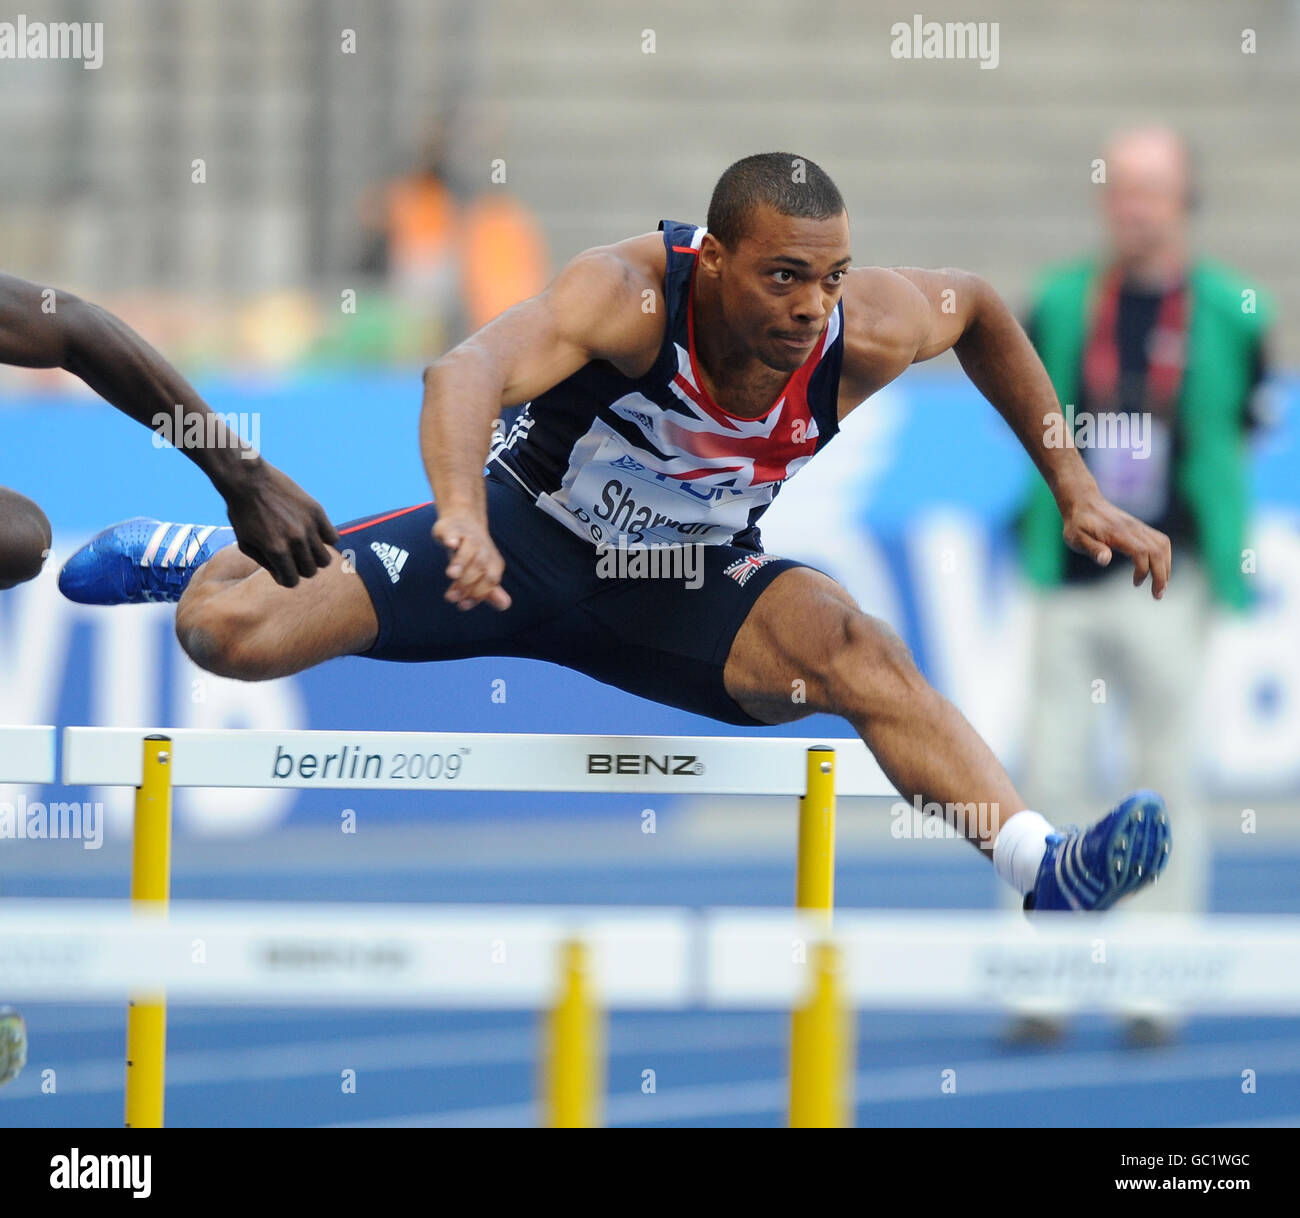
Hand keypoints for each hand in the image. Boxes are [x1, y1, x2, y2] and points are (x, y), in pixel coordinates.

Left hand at [222, 460, 337, 586]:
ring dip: (315, 557)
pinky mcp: (317, 511)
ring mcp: (309, 526)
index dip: (286, 578)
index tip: (281, 568)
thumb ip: (265, 563)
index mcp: (276, 551)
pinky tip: (313, 532)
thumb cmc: (241, 512)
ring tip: (304, 547)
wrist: (247, 479)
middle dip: (300, 568)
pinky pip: (333, 537)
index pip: (292, 581)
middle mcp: (296, 540)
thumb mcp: (245, 543)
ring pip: (325, 559)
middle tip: (291, 556)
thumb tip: (284, 575)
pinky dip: (325, 539)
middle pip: (311, 571)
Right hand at [432, 510, 511, 610]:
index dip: (478, 593)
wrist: (463, 521)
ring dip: (461, 562)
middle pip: (479, 567)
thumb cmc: (472, 553)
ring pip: (469, 550)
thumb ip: (490, 590)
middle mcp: (483, 550)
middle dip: (465, 583)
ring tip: (451, 575)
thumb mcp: (482, 572)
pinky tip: (451, 544)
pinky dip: (453, 538)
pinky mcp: (452, 529)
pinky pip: (453, 533)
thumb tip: (505, 605)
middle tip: (451, 597)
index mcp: (493, 563)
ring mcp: (468, 538)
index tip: (462, 605)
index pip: (491, 580)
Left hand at [1060, 487, 1171, 598]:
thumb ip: (1092, 548)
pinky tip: (1158, 569)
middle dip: (1162, 574)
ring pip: (1163, 545)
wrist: (1083, 502)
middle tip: (1158, 595)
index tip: (1135, 583)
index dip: (1143, 570)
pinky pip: (1160, 541)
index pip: (1142, 552)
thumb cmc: (1077, 524)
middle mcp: (1133, 528)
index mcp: (1118, 533)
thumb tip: (1105, 560)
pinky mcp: (1140, 527)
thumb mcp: (1076, 538)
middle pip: (1158, 551)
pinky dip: (1164, 557)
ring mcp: (1138, 526)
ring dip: (1166, 566)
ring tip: (1161, 586)